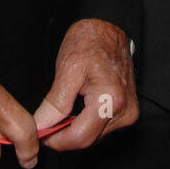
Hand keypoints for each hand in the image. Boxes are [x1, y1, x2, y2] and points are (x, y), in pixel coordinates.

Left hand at [33, 18, 137, 151]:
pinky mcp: (127, 110)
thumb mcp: (68, 68)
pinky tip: (76, 110)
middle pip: (88, 140)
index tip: (41, 134)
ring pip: (94, 136)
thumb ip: (55, 103)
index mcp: (111, 100)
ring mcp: (128, 112)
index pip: (80, 137)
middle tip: (47, 122)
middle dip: (64, 135)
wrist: (108, 27)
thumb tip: (41, 126)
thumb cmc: (90, 41)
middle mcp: (125, 111)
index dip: (57, 140)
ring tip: (61, 112)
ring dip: (75, 130)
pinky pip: (102, 127)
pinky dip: (85, 123)